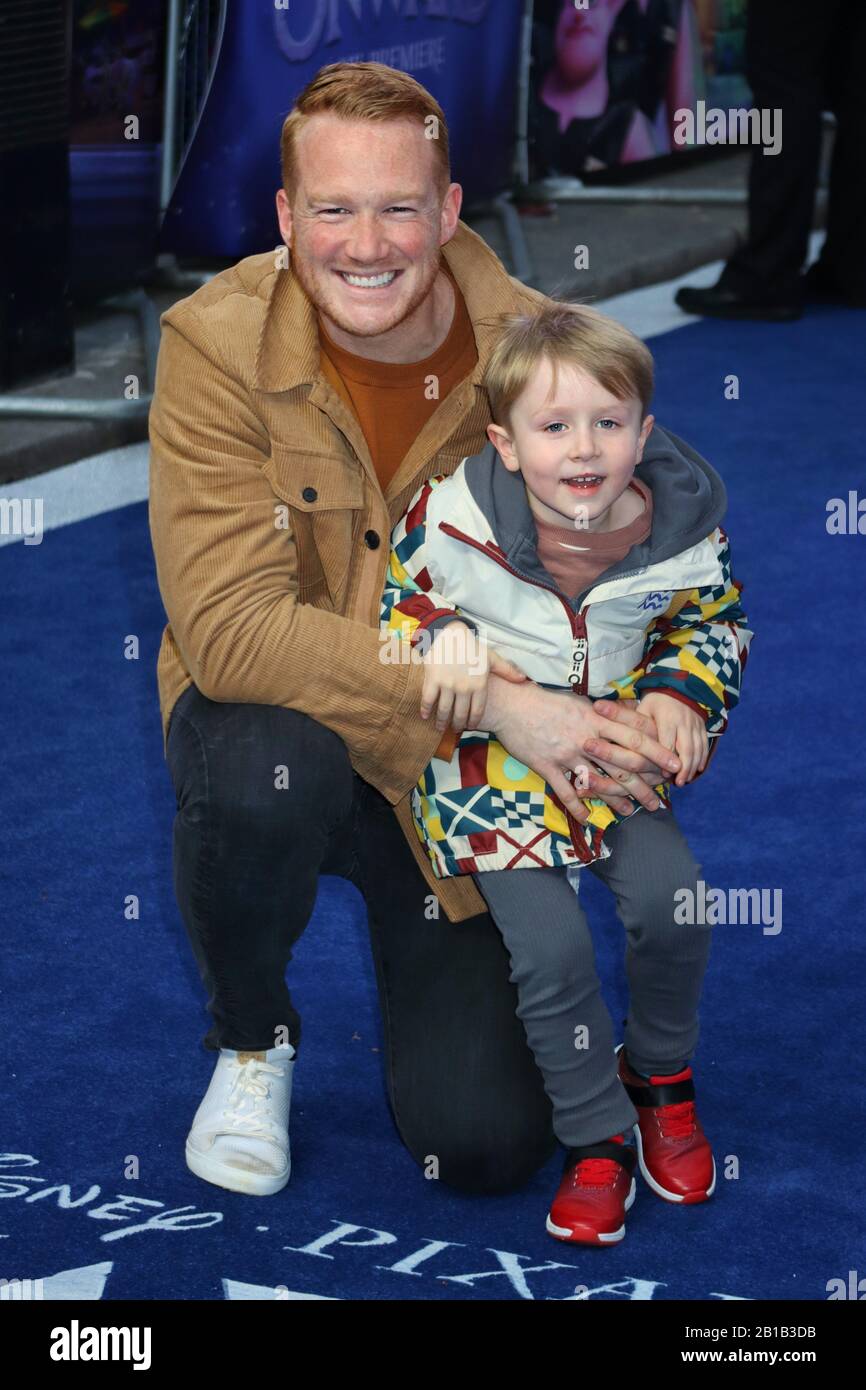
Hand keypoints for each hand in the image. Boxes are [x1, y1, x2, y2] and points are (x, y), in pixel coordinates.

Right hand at [420, 623, 526, 733]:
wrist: (449, 634)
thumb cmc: (472, 646)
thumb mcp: (491, 657)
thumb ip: (507, 670)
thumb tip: (524, 679)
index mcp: (479, 684)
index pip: (477, 711)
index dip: (473, 722)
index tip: (469, 726)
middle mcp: (464, 688)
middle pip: (460, 714)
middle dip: (457, 725)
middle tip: (455, 729)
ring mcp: (447, 685)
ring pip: (444, 711)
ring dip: (442, 722)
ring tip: (440, 727)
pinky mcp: (433, 680)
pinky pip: (428, 700)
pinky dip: (426, 710)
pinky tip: (425, 716)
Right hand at [478, 679, 681, 821]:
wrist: (511, 705)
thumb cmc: (546, 701)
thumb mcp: (580, 703)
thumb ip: (603, 715)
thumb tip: (627, 718)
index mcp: (596, 719)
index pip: (635, 737)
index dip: (657, 752)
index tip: (675, 764)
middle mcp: (586, 737)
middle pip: (622, 764)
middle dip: (643, 786)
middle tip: (658, 801)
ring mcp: (567, 753)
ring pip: (599, 781)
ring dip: (617, 800)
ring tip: (630, 812)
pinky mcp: (547, 766)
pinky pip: (566, 791)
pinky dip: (578, 807)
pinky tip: (588, 819)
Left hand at [632, 692, 708, 785]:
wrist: (677, 686)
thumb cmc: (655, 701)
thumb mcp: (643, 708)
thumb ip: (637, 725)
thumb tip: (619, 740)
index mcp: (667, 718)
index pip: (667, 743)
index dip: (665, 760)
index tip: (663, 775)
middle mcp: (684, 721)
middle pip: (686, 749)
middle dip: (683, 768)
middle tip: (678, 783)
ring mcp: (695, 724)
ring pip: (697, 748)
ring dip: (693, 766)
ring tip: (685, 780)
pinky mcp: (702, 726)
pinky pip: (705, 744)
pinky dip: (702, 758)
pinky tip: (698, 770)